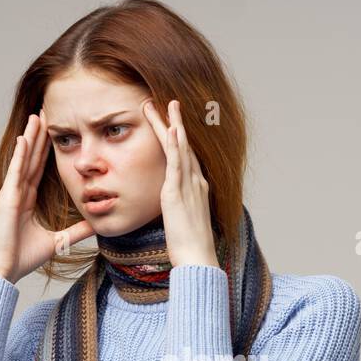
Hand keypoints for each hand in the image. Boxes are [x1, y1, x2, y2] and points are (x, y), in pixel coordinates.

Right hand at [0, 109, 94, 282]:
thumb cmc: (24, 257)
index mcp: (27, 199)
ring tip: (37, 115)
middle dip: (39, 135)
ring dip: (31, 137)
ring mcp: (11, 193)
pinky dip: (21, 155)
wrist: (5, 269)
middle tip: (46, 112)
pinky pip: (16, 172)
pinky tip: (26, 138)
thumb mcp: (59, 241)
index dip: (46, 149)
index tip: (54, 130)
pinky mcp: (7, 199)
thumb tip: (97, 226)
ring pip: (24, 159)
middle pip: (32, 157)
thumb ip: (76, 231)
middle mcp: (18, 192)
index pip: (39, 167)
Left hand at [141, 99, 218, 268]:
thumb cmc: (190, 247)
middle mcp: (196, 182)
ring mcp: (188, 186)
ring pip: (179, 148)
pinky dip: (175, 144)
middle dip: (174, 122)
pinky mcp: (177, 193)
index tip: (172, 122)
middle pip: (184, 145)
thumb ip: (182, 209)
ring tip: (162, 104)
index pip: (187, 157)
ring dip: (171, 124)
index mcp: (197, 189)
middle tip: (166, 101)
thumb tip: (177, 209)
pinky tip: (172, 128)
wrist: (197, 259)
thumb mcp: (185, 222)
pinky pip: (177, 163)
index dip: (180, 138)